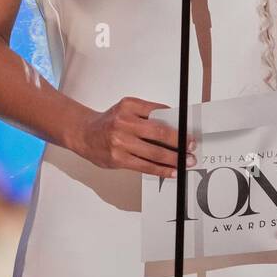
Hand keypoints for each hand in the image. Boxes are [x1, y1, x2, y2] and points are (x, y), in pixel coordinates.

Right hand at [75, 97, 195, 177]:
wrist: (84, 134)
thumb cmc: (109, 122)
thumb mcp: (127, 109)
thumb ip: (148, 114)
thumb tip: (175, 124)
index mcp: (129, 106)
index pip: (159, 113)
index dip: (177, 123)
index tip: (190, 131)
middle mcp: (124, 122)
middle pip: (159, 132)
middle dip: (180, 141)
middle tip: (192, 147)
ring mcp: (120, 142)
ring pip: (154, 152)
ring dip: (174, 158)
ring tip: (186, 162)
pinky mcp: (119, 159)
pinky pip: (144, 165)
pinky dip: (160, 169)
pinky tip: (171, 171)